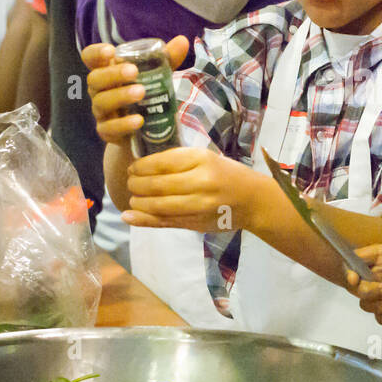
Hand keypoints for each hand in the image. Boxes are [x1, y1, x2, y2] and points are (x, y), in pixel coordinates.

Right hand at [83, 38, 188, 148]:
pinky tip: (139, 120)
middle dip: (113, 74)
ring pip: (101, 102)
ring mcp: (101, 112)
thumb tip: (183, 41)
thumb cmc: (144, 94)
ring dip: (120, 96)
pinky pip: (110, 128)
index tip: (111, 51)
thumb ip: (166, 59)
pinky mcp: (107, 132)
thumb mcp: (156, 75)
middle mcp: (99, 90)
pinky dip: (124, 124)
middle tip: (133, 71)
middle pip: (95, 79)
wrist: (141, 133)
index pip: (90, 58)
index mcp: (106, 71)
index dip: (96, 53)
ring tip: (141, 92)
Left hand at [122, 146, 272, 232]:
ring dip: (138, 203)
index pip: (162, 162)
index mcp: (202, 160)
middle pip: (158, 185)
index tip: (132, 168)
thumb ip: (179, 161)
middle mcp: (201, 182)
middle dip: (136, 185)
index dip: (141, 166)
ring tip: (132, 199)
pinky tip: (129, 217)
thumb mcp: (207, 158)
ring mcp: (199, 205)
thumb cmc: (228, 174)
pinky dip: (144, 220)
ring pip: (159, 205)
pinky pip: (165, 222)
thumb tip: (143, 165)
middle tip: (129, 183)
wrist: (253, 201)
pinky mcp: (196, 223)